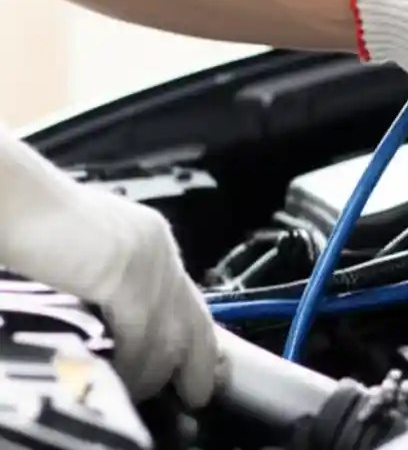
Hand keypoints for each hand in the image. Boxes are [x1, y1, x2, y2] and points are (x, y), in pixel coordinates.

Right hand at [0, 131, 218, 406]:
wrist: (15, 199)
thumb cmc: (33, 223)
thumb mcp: (87, 252)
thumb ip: (108, 280)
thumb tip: (114, 322)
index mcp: (150, 237)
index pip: (186, 294)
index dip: (196, 333)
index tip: (203, 363)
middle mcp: (158, 247)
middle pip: (193, 315)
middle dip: (197, 360)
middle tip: (195, 392)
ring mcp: (146, 261)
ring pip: (168, 333)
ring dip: (154, 371)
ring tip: (139, 393)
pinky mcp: (126, 277)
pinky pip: (140, 335)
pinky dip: (132, 363)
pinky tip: (119, 378)